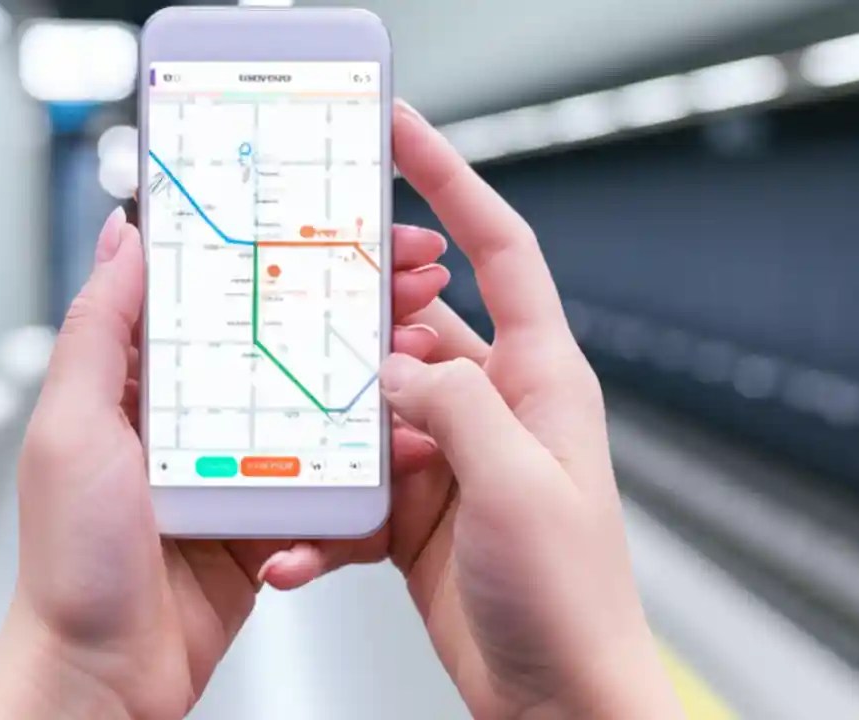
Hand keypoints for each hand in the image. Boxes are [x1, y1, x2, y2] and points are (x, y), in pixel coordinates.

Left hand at [0, 207, 450, 718]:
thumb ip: (98, 329)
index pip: (222, 290)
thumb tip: (123, 236)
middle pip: (288, 334)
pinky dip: (377, 451)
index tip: (338, 221)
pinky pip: (332, 473)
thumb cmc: (72, 560)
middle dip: (356, 297)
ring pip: (321, 397)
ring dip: (378, 364)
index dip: (282, 248)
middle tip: (414, 271)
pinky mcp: (270, 513)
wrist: (104, 674)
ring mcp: (239, 464)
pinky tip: (413, 433)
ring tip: (426, 339)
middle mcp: (197, 414)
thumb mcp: (71, 425)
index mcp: (145, 380)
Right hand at [261, 101, 683, 718]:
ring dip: (329, 427)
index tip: (403, 135)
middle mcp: (496, 410)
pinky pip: (359, 484)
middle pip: (417, 326)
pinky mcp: (419, 512)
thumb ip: (455, 406)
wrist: (558, 701)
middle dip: (357, 316)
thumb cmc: (570, 603)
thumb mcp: (517, 487)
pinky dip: (325, 508)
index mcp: (540, 382)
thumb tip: (397, 363)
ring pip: (374, 405)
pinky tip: (303, 542)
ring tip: (288, 445)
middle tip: (297, 300)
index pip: (501, 252)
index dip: (453, 182)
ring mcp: (455, 461)